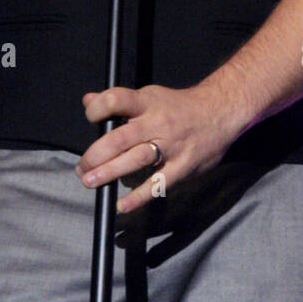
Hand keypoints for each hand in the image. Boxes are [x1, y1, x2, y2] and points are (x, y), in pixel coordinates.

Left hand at [75, 81, 239, 213]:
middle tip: (82, 167)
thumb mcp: (150, 96)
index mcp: (147, 102)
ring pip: (135, 160)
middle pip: (120, 138)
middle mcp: (157, 123)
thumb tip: (88, 100)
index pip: (116, 99)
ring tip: (91, 181)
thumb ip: (120, 101)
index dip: (98, 107)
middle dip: (95, 155)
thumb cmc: (179, 106)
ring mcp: (170, 146)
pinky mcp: (182, 166)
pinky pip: (158, 184)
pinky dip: (139, 197)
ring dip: (109, 172)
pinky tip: (122, 205)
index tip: (91, 117)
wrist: (221, 111)